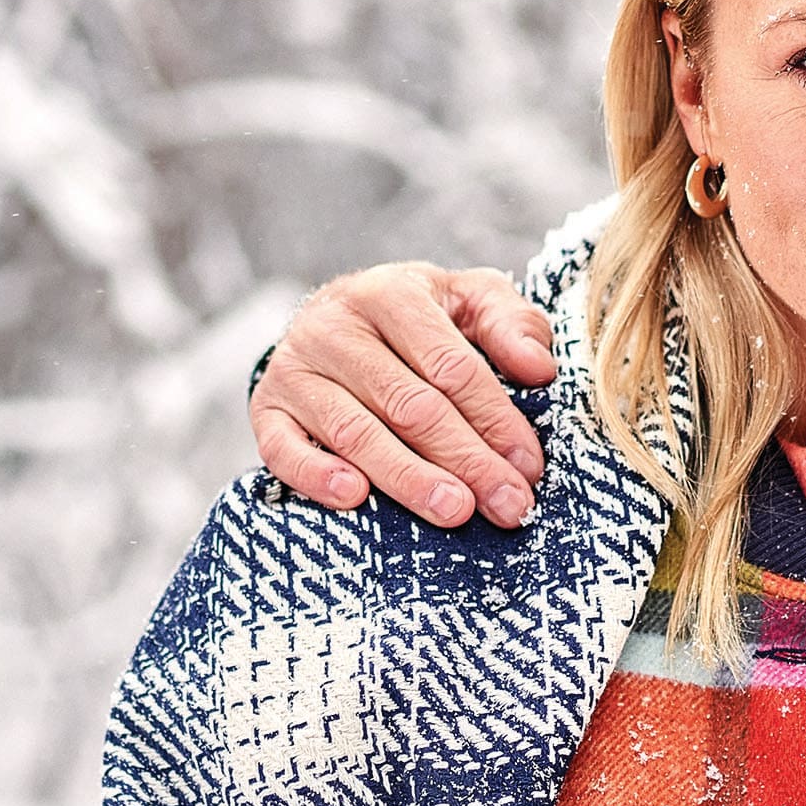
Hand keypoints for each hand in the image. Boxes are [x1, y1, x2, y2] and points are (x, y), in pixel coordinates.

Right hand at [250, 262, 556, 524]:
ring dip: (408, 477)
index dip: (495, 419)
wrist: (334, 319)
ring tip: (456, 512)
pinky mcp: (266, 408)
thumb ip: (512, 324)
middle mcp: (335, 326)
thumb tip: (539, 369)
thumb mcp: (469, 301)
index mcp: (391, 294)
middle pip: (408, 404)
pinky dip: (316, 475)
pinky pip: (283, 448)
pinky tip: (355, 498)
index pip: (451, 366)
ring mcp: (295, 368)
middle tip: (508, 504)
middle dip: (466, 459)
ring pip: (356, 431)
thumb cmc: (418, 319)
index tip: (528, 466)